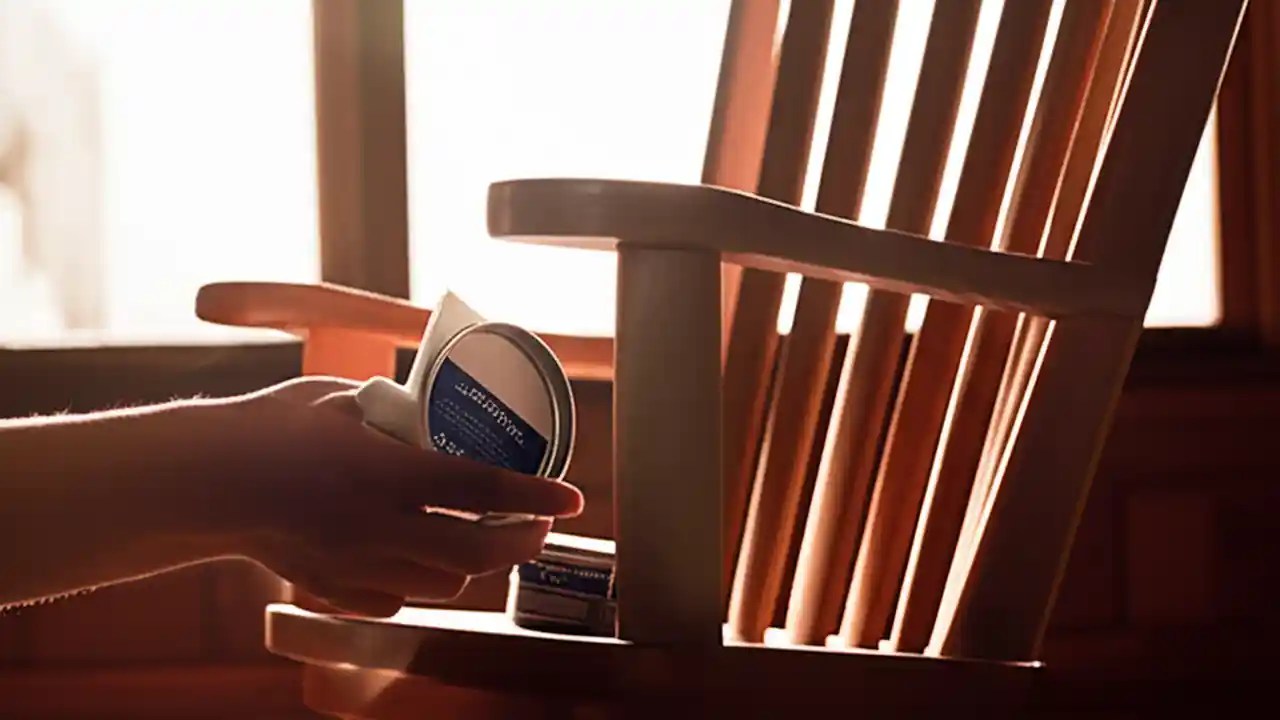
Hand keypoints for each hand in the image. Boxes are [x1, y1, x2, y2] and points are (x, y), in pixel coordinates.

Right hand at [215, 377, 583, 617]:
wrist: (205, 481)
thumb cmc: (271, 427)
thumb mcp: (343, 399)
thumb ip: (396, 412)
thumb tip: (436, 409)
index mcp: (384, 471)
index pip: (479, 488)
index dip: (535, 496)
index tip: (574, 499)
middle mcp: (376, 526)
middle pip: (475, 554)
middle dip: (521, 541)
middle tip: (539, 524)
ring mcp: (355, 565)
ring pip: (444, 585)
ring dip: (477, 565)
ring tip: (488, 537)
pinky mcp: (334, 588)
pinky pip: (399, 600)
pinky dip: (425, 583)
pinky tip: (426, 559)